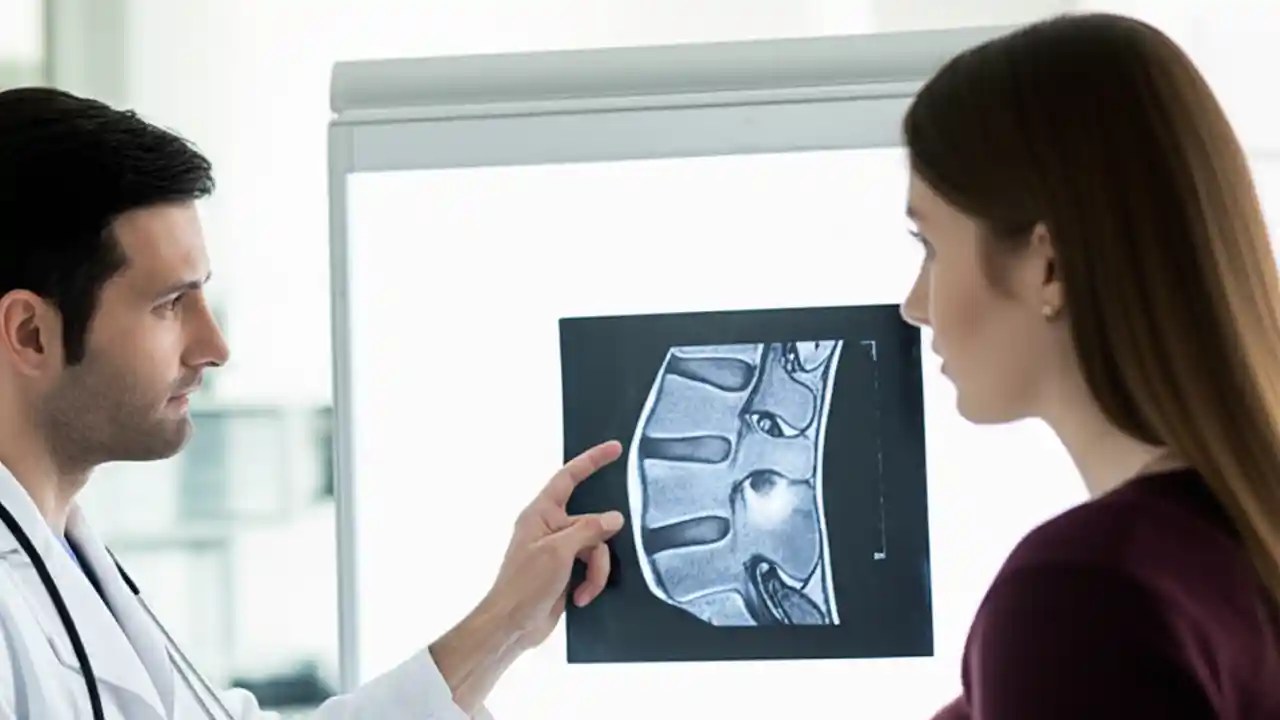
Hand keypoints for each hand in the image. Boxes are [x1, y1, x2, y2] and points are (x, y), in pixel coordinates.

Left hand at [481, 439, 626, 650]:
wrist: (512, 625)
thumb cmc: (523, 585)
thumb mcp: (559, 552)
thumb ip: (588, 530)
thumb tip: (613, 518)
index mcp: (541, 513)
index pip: (568, 477)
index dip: (591, 461)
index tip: (614, 448)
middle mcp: (550, 527)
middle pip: (592, 523)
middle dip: (599, 548)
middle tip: (593, 565)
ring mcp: (558, 550)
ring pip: (596, 549)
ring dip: (595, 572)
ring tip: (583, 591)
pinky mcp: (566, 571)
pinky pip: (592, 568)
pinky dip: (591, 583)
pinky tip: (581, 598)